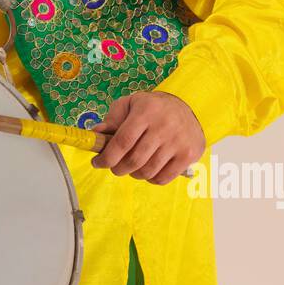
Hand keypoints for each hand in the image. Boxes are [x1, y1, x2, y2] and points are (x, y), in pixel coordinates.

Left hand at [90, 90, 205, 184]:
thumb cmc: (152, 108)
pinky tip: (148, 170)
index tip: (97, 163)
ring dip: (134, 174)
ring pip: (147, 172)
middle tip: (114, 167)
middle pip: (134, 160)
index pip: (122, 141)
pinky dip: (151, 179)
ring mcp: (178, 141)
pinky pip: (163, 178)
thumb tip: (95, 135)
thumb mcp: (130, 105)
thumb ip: (112, 120)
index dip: (107, 157)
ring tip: (132, 167)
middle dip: (118, 169)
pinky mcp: (188, 155)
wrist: (187, 107)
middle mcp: (164, 126)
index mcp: (146, 111)